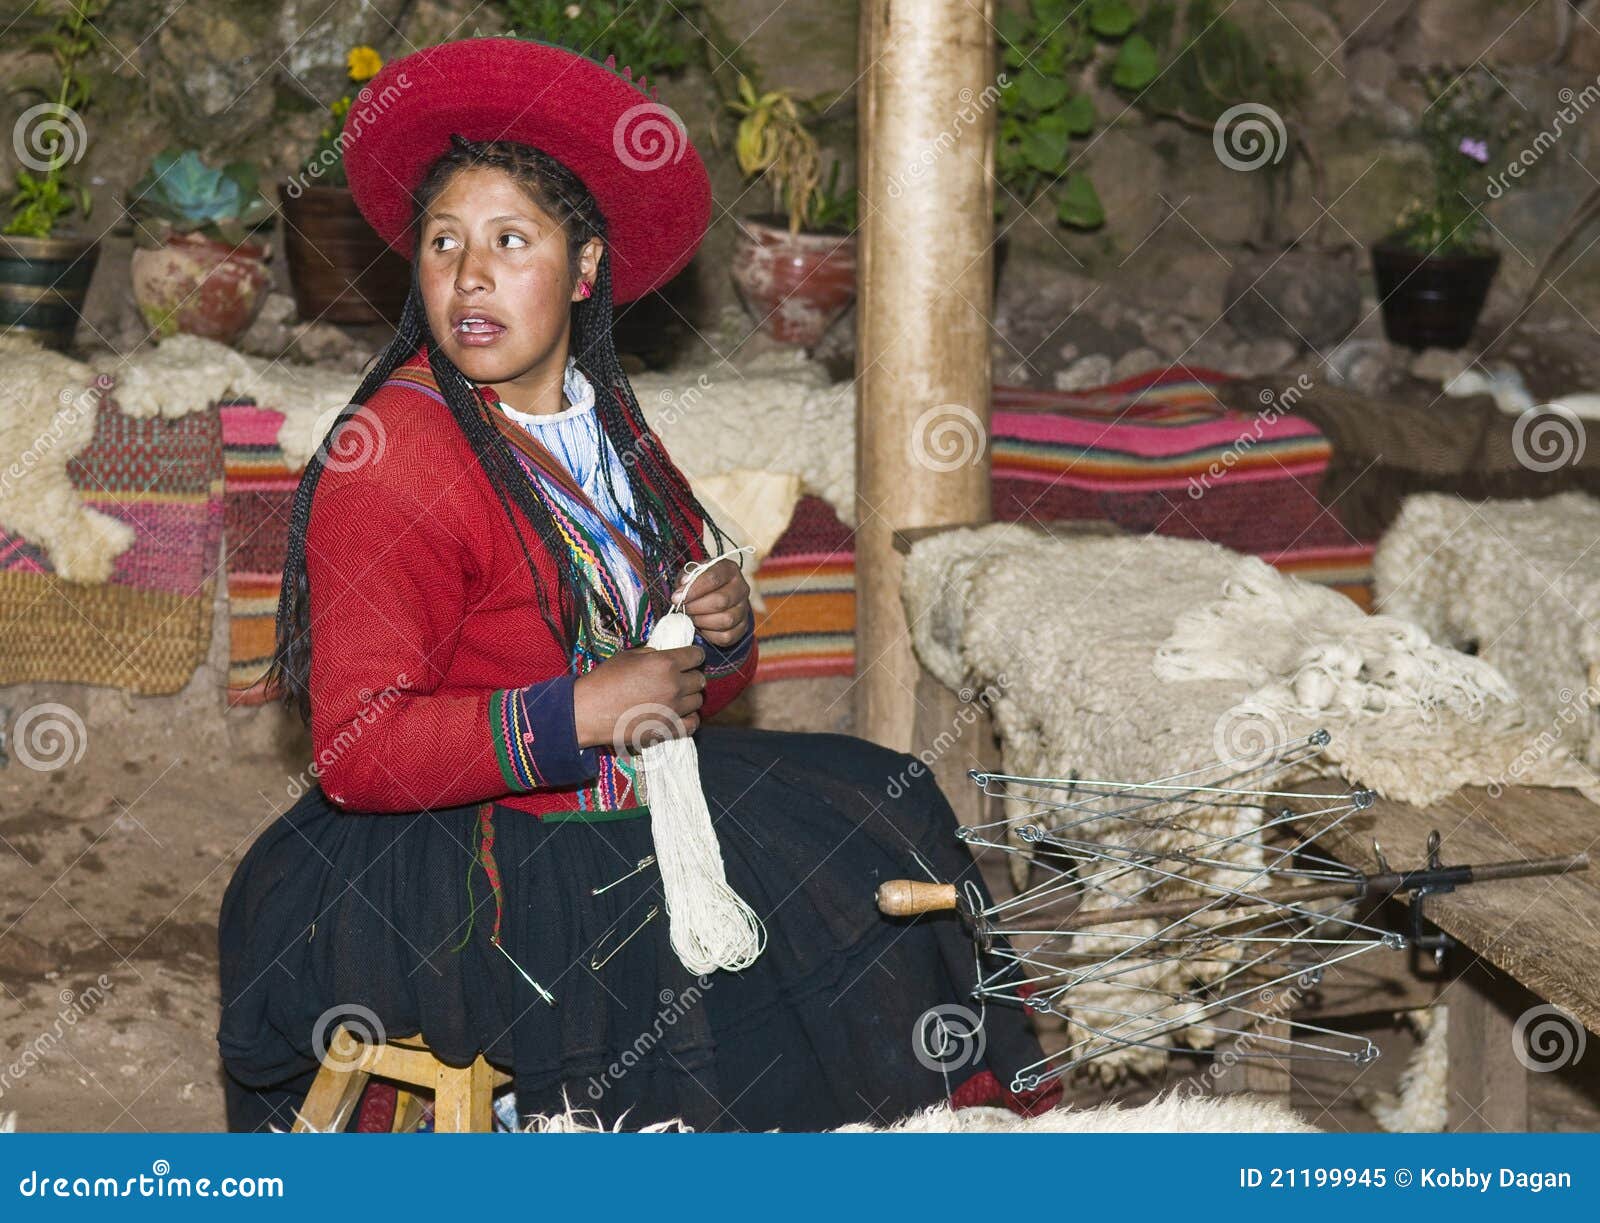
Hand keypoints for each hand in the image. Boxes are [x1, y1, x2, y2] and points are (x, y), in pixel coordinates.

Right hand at [571, 642, 705, 751]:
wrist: (588, 711)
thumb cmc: (604, 680)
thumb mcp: (628, 656)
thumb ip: (652, 654)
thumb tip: (665, 656)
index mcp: (665, 663)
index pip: (697, 655)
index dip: (693, 656)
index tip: (689, 659)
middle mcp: (674, 686)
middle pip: (700, 679)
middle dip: (691, 677)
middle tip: (680, 679)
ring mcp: (672, 710)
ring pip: (698, 702)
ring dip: (689, 698)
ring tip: (676, 698)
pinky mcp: (666, 729)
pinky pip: (692, 724)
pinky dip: (689, 720)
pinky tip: (679, 715)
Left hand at [672, 557, 751, 646]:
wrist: (715, 596)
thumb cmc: (701, 584)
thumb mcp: (692, 574)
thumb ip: (687, 577)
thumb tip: (683, 586)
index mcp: (730, 570)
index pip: (713, 578)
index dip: (692, 590)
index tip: (676, 598)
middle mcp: (741, 588)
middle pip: (721, 601)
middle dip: (696, 607)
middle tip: (682, 609)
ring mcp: (744, 608)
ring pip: (726, 620)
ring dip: (702, 621)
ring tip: (691, 618)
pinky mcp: (742, 627)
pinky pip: (727, 636)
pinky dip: (710, 635)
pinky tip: (702, 628)